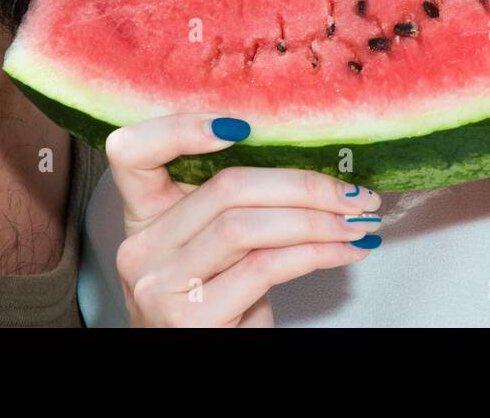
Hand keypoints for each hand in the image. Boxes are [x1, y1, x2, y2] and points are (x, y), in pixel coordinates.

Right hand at [104, 116, 382, 326]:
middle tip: (353, 192)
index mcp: (144, 216)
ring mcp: (159, 284)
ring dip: (317, 218)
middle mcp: (140, 248)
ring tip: (357, 220)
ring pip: (246, 225)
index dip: (180, 127)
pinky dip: (317, 252)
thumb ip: (238, 207)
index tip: (245, 125)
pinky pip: (264, 266)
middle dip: (302, 184)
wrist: (210, 364)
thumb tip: (315, 163)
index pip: (131, 152)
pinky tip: (346, 249)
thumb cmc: (224, 309)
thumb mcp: (220, 251)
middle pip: (224, 187)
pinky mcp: (188, 317)